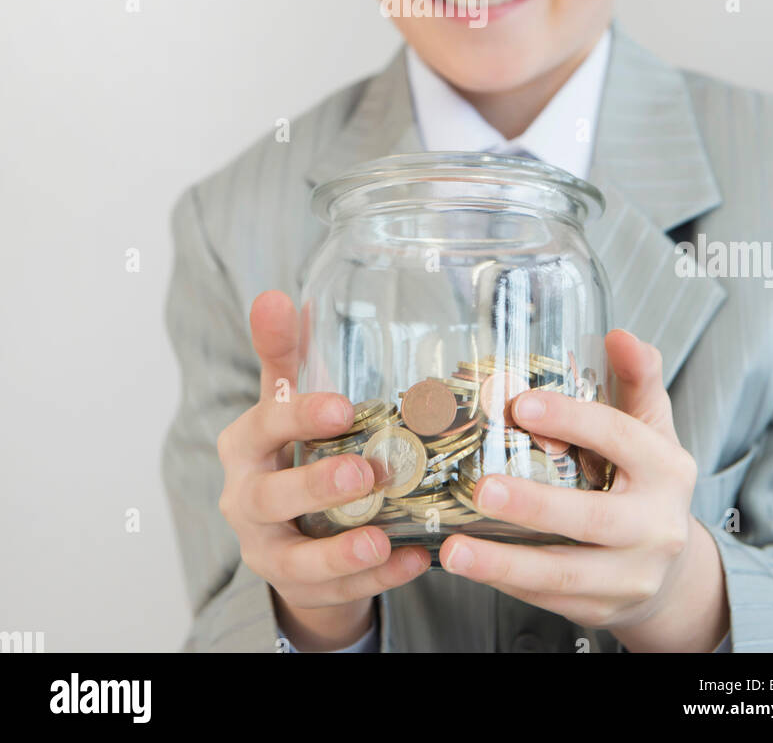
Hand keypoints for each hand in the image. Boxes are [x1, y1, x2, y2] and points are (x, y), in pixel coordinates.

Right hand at [217, 289, 430, 650]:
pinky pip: (335, 591)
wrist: (285, 531)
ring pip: (295, 559)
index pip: (264, 426)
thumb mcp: (284, 401)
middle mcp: (245, 500)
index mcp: (243, 446)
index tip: (343, 406)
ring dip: (340, 552)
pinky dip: (375, 581)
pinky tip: (413, 560)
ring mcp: (268, 551)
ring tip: (380, 539)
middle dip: (316, 486)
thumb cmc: (288, 450)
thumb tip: (276, 296)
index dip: (300, 417)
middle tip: (365, 472)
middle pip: (271, 496)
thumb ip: (283, 353)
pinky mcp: (297, 589)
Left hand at [438, 329, 729, 652]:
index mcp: (667, 469)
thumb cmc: (646, 481)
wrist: (672, 569)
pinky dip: (506, 582)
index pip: (621, 438)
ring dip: (505, 564)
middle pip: (594, 518)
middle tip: (483, 489)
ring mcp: (630, 575)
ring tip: (454, 550)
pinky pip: (549, 598)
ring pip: (565, 573)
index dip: (572, 419)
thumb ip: (636, 377)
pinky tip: (469, 563)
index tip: (520, 405)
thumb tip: (620, 335)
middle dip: (536, 505)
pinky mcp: (601, 609)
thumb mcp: (650, 425)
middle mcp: (655, 526)